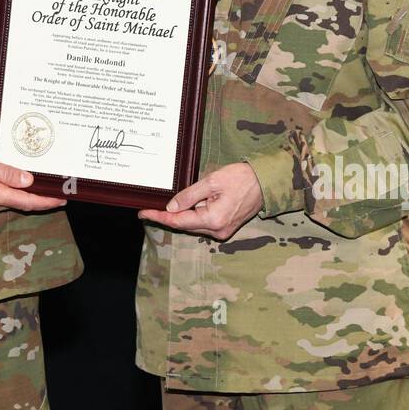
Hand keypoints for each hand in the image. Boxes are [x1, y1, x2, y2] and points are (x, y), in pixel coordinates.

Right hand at [0, 146, 65, 219]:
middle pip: (15, 202)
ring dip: (7, 192)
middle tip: (41, 182)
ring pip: (1, 201)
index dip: (46, 202)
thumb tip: (29, 181)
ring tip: (5, 175)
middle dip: (27, 194)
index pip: (27, 202)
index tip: (62, 200)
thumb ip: (6, 173)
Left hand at [138, 163, 262, 239]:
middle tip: (149, 208)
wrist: (265, 182)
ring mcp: (223, 231)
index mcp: (213, 220)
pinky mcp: (226, 227)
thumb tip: (171, 208)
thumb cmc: (241, 178)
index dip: (158, 217)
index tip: (143, 214)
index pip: (178, 221)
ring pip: (194, 225)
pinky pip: (204, 223)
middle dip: (168, 217)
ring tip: (171, 204)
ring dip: (183, 215)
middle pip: (185, 225)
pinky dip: (194, 215)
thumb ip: (189, 195)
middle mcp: (217, 231)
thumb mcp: (211, 182)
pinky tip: (190, 205)